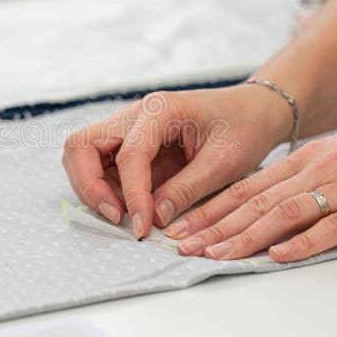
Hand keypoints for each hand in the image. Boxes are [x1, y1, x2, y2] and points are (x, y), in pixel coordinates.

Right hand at [61, 84, 293, 238]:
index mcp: (160, 109)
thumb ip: (186, 190)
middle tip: (116, 217)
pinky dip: (105, 189)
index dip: (132, 195)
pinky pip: (101, 166)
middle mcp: (136, 114)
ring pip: (84, 155)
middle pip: (82, 145)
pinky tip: (129, 207)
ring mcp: (129, 128)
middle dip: (89, 185)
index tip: (141, 228)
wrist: (254, 112)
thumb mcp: (224, 163)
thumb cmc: (244, 129)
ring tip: (123, 214)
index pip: (129, 155)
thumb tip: (153, 219)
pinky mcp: (131, 144)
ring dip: (93, 188)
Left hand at [166, 88, 336, 261]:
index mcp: (306, 158)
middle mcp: (318, 170)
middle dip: (214, 226)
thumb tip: (262, 203)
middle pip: (256, 201)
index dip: (211, 209)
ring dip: (246, 235)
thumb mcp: (336, 156)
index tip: (182, 227)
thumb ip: (300, 178)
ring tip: (216, 254)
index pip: (247, 187)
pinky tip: (279, 254)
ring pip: (285, 213)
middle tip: (182, 245)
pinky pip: (334, 226)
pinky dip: (304, 241)